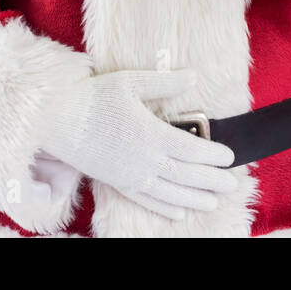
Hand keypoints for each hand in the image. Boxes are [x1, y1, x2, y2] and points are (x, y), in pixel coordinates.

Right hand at [38, 67, 238, 220]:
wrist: (57, 120)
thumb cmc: (94, 97)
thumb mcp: (131, 82)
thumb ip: (165, 82)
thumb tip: (194, 76)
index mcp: (151, 134)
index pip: (192, 149)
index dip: (214, 155)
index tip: (231, 157)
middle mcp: (144, 159)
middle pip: (186, 175)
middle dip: (212, 180)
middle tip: (233, 184)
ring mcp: (130, 174)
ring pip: (170, 192)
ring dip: (194, 197)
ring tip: (214, 201)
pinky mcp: (117, 182)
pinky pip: (146, 199)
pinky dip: (165, 207)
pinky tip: (179, 212)